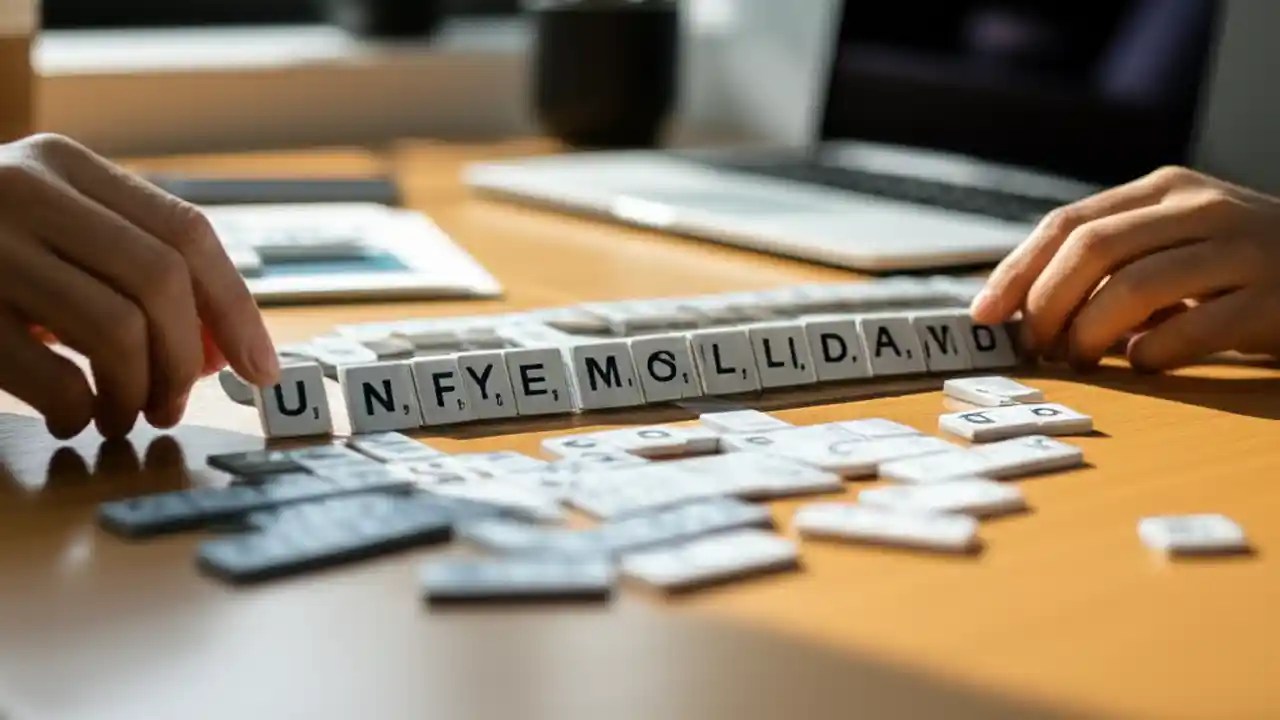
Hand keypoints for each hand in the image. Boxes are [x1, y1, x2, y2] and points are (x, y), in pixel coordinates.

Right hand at [0, 134, 278, 438]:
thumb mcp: (55, 235)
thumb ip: (134, 270)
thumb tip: (227, 345)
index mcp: (65, 166)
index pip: (188, 233)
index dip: (237, 308)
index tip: (263, 367)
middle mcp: (24, 190)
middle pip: (160, 282)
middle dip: (187, 359)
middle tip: (176, 403)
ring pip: (115, 330)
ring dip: (138, 392)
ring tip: (127, 415)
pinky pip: (52, 377)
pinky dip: (82, 411)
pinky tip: (75, 418)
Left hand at [970, 165, 1279, 371]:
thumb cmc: (1242, 269)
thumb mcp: (1175, 245)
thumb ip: (1110, 264)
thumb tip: (1020, 310)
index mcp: (1165, 190)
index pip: (1068, 223)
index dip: (1016, 271)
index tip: (983, 315)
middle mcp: (1202, 208)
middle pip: (1093, 249)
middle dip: (1046, 304)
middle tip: (1032, 347)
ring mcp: (1243, 250)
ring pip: (1137, 286)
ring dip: (1090, 332)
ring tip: (1079, 359)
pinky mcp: (1276, 299)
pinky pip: (1196, 328)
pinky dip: (1154, 353)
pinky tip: (1141, 364)